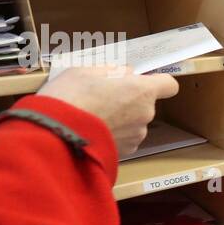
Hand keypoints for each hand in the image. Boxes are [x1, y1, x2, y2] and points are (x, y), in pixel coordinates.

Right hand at [39, 64, 179, 157]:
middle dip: (129, 99)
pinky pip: (123, 138)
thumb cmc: (69, 97)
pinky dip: (112, 134)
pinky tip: (92, 130)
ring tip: (93, 116)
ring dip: (120, 118)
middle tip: (101, 97)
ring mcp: (136, 136)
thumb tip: (125, 73)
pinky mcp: (125, 153)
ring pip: (134, 122)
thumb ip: (111, 71)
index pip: (169, 85)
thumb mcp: (85, 71)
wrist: (54, 136)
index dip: (158, 82)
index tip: (141, 81)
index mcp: (141, 91)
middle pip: (146, 104)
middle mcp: (145, 115)